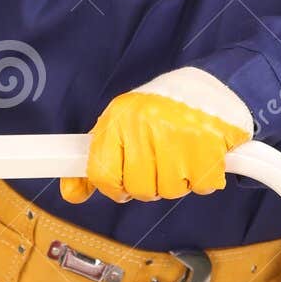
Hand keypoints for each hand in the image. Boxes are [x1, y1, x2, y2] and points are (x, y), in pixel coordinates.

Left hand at [60, 68, 252, 204]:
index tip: (123, 186)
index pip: (102, 174)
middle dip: (151, 186)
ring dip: (179, 182)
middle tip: (160, 166)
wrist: (208, 86)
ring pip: (171, 190)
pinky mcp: (209, 144)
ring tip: (182, 157)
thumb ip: (98, 161)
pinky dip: (204, 178)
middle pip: (139, 188)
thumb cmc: (158, 112)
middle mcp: (144, 125)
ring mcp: (177, 134)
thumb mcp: (121, 127)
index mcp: (118, 119)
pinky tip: (202, 157)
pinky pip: (202, 185)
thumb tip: (71, 195)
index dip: (114, 188)